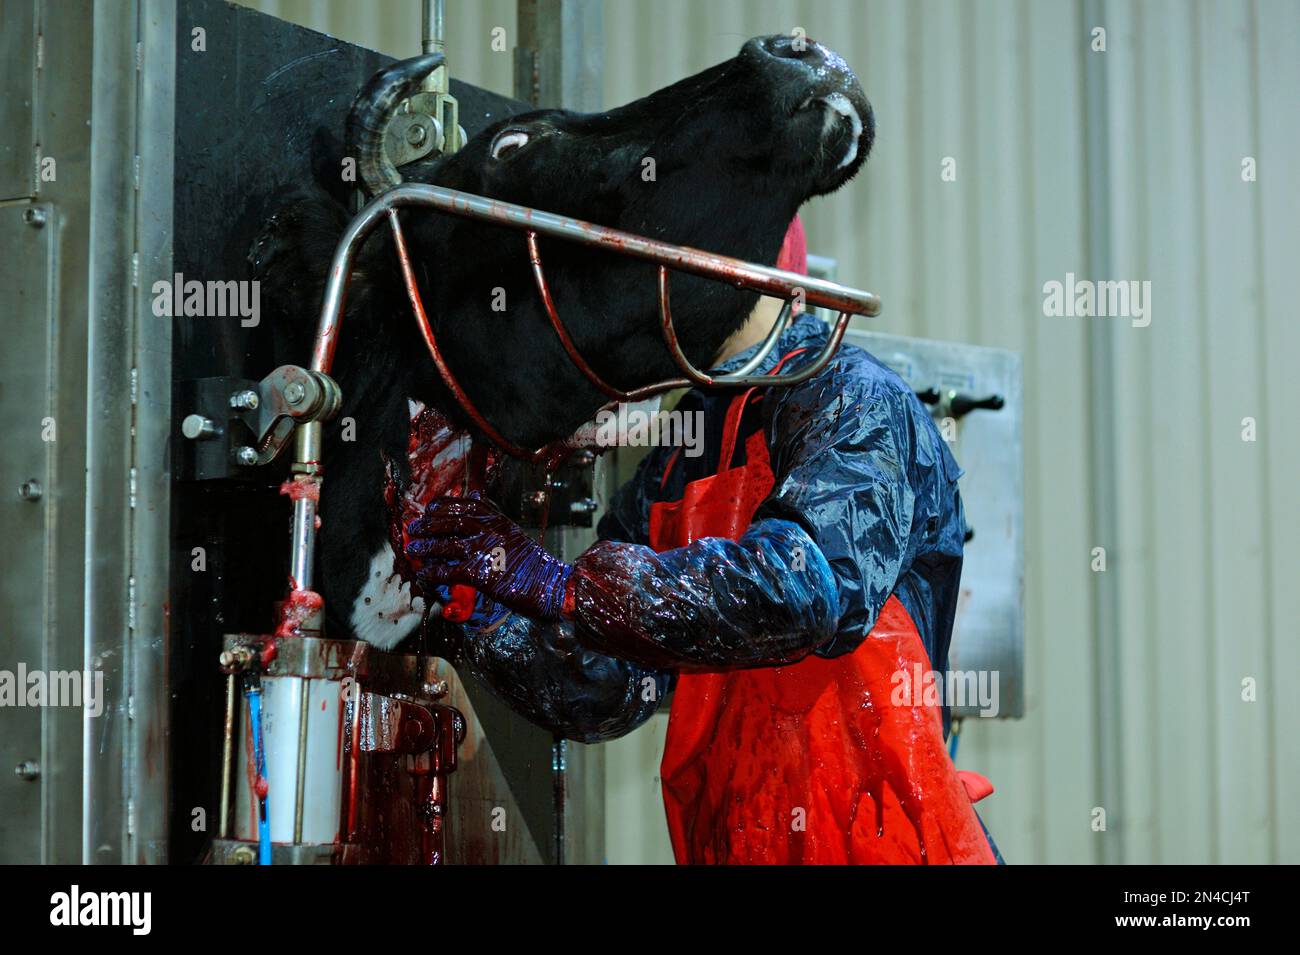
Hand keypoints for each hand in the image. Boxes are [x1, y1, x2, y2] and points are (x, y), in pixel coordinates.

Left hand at [406, 495, 572, 619]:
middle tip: (414, 528)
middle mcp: (491, 531)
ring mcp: (485, 551)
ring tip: (412, 550)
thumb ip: (495, 522)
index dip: (444, 506)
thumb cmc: (533, 565)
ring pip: (446, 544)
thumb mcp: (515, 534)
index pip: (466, 505)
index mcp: (499, 520)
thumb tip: (478, 502)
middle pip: (452, 521)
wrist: (551, 585)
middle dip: (429, 524)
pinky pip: (449, 571)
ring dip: (426, 547)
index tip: (430, 508)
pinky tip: (423, 575)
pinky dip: (432, 572)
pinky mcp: (481, 573)